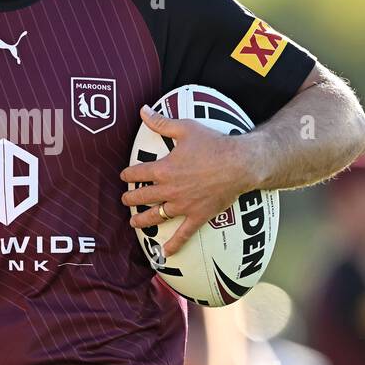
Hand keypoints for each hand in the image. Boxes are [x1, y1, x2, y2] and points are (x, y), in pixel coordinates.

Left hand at [119, 104, 268, 256]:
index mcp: (164, 169)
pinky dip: (174, 244)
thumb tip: (143, 110)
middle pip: (142, 196)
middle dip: (130, 198)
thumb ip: (161, 122)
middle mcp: (169, 189)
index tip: (124, 175)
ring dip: (142, 220)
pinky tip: (165, 254)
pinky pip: (183, 234)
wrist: (240, 163)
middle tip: (125, 199)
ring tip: (133, 222)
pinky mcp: (198, 215)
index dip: (128, 174)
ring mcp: (183, 205)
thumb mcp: (185, 128)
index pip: (137, 173)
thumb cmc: (214, 144)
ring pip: (156, 216)